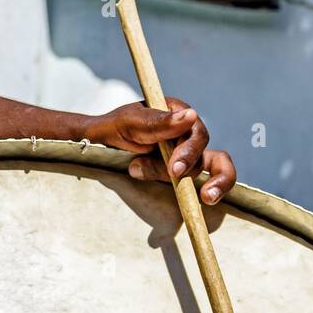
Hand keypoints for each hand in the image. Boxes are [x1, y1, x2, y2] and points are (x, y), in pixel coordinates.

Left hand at [84, 97, 236, 202]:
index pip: (196, 132)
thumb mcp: (130, 123)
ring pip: (199, 169)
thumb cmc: (114, 129)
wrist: (100, 147)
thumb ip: (158, 121)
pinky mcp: (183, 172)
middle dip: (189, 166)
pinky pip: (206, 180)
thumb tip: (191, 115)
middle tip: (172, 175)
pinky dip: (212, 190)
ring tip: (189, 193)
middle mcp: (185, 133)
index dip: (189, 151)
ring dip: (184, 182)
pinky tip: (208, 198)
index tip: (174, 168)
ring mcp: (186, 154)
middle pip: (201, 152)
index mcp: (177, 114)